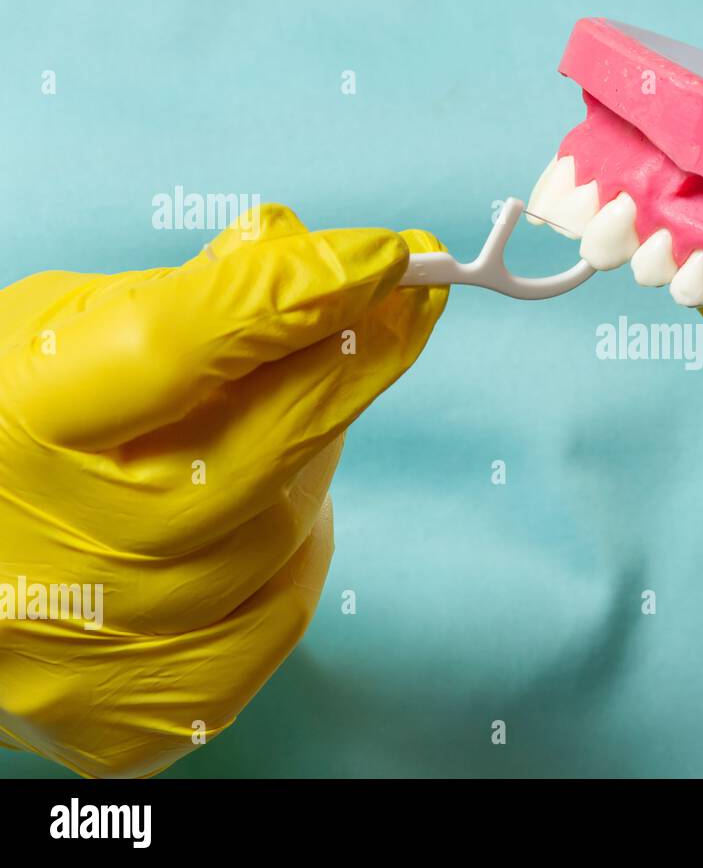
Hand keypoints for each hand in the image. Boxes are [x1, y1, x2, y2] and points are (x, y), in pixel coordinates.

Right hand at [0, 205, 445, 775]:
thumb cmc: (13, 442)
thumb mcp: (58, 338)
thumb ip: (181, 297)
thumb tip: (301, 253)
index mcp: (30, 425)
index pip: (182, 345)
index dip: (295, 293)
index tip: (387, 254)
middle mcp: (77, 547)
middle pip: (267, 445)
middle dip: (358, 360)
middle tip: (407, 303)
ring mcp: (123, 640)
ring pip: (290, 522)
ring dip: (311, 452)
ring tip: (279, 414)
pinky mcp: (167, 706)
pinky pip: (285, 604)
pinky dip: (289, 544)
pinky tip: (257, 513)